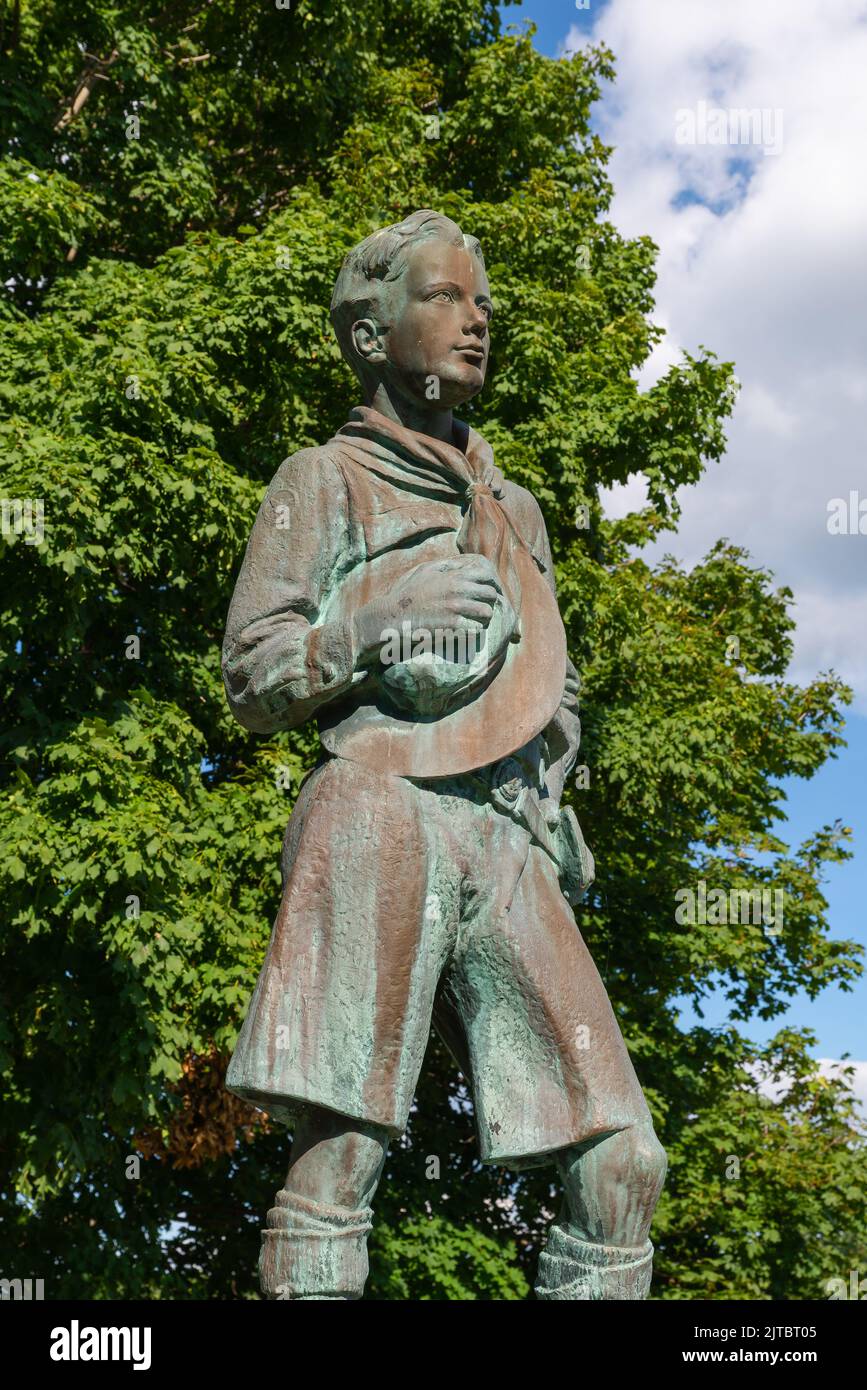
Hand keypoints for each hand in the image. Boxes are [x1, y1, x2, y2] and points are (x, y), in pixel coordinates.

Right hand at [352, 554, 504, 663]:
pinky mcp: (453, 627)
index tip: (492, 592)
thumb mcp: (423, 570)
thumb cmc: (405, 594)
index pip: (486, 573)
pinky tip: (466, 633)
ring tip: (476, 623)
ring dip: (484, 619)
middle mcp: (457, 589)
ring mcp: (456, 608)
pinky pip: (477, 630)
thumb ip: (445, 565)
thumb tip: (462, 563)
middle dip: (489, 603)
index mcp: (452, 575)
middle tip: (483, 611)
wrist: (391, 617)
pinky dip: (474, 633)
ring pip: (487, 613)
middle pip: (490, 594)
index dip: (493, 583)